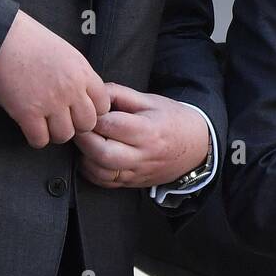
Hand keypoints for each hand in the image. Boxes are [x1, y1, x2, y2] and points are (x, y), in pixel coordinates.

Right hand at [0, 10, 109, 147]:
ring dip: (54, 133)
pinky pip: (40, 140)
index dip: (91, 110)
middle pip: (87, 124)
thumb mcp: (65, 52)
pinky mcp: (27, 113)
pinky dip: (35, 138)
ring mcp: (50, 102)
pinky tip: (29, 126)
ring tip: (44, 123)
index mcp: (82, 72)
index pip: (103, 105)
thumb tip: (84, 96)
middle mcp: (71, 89)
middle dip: (75, 124)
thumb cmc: (29, 39)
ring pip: (65, 136)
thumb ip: (78, 75)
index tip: (77, 109)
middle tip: (60, 119)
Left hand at [75, 83, 208, 188]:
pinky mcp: (132, 182)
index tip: (85, 109)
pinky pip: (105, 182)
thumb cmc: (172, 119)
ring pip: (101, 171)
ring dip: (84, 156)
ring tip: (83, 140)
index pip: (111, 125)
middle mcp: (142, 155)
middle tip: (78, 126)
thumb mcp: (150, 100)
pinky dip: (91, 170)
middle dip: (83, 138)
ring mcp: (137, 172)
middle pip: (102, 152)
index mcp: (148, 130)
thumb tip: (94, 92)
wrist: (197, 147)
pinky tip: (89, 156)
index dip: (93, 116)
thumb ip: (120, 94)